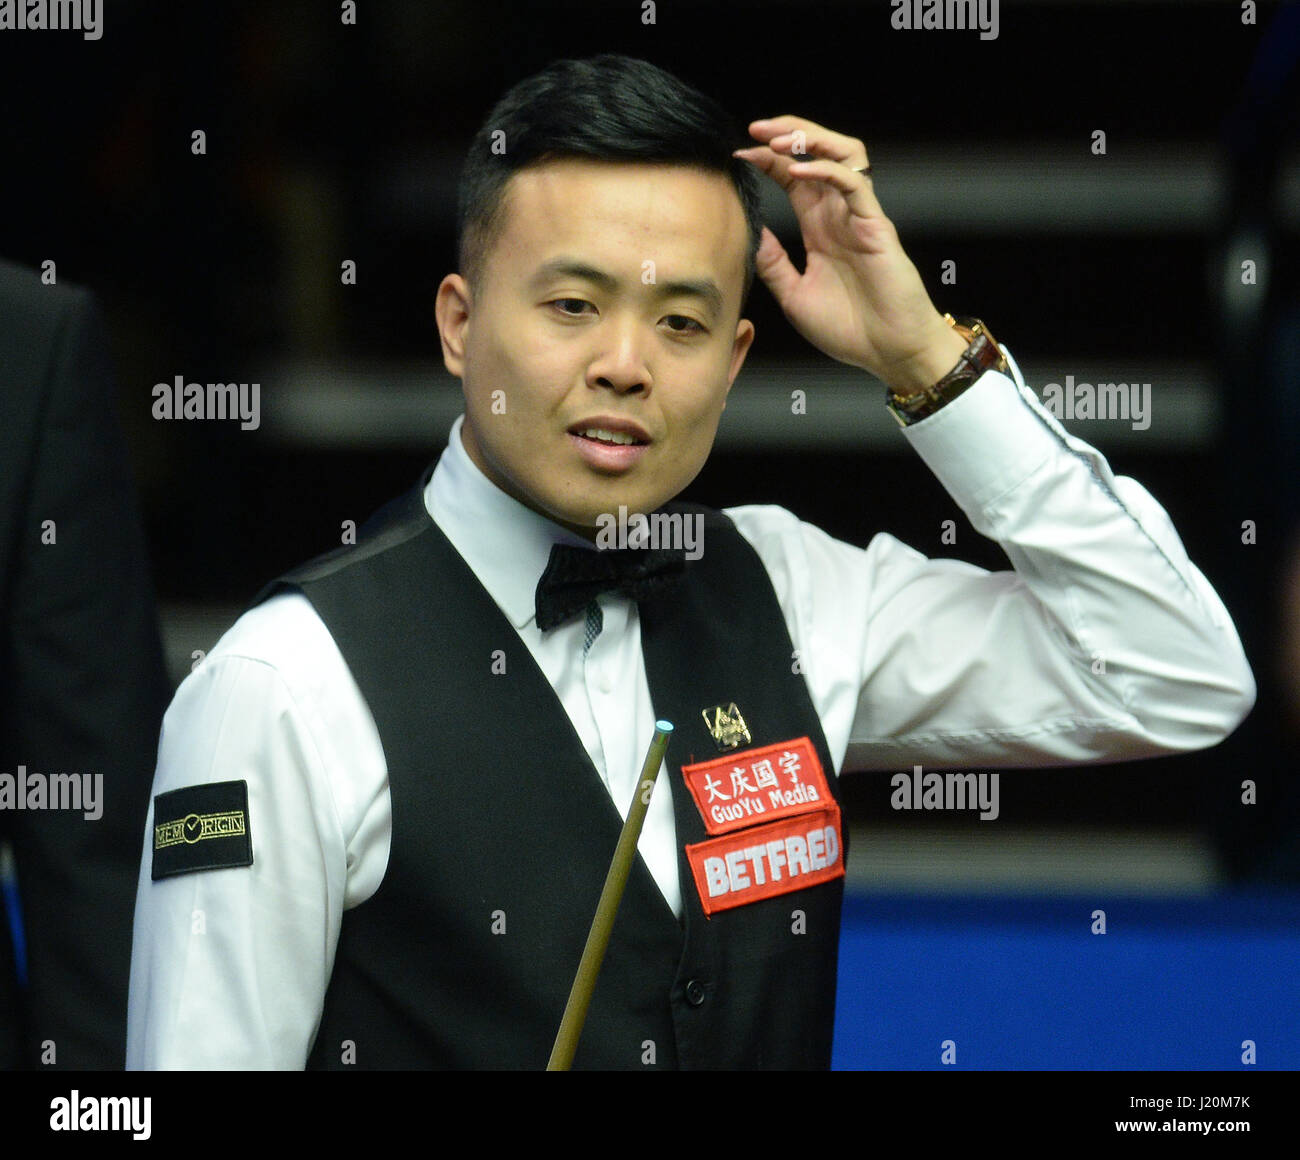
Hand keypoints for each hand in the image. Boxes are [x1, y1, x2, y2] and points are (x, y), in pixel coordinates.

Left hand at [734, 115, 967, 394]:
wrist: (889, 352)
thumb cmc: (850, 329)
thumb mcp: (794, 296)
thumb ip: (773, 263)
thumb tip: (749, 233)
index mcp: (820, 229)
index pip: (793, 178)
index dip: (767, 160)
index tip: (738, 155)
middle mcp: (839, 215)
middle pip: (817, 153)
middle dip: (786, 132)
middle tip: (755, 128)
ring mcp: (859, 216)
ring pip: (843, 154)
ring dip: (811, 138)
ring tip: (778, 138)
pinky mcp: (876, 225)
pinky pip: (855, 183)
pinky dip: (827, 170)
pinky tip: (800, 169)